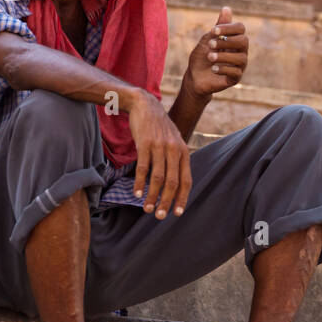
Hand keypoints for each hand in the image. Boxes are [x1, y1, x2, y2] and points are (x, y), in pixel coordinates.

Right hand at [123, 88, 191, 219]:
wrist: (145, 105)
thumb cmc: (158, 128)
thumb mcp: (173, 142)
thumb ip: (176, 160)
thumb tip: (174, 183)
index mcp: (183, 152)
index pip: (186, 180)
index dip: (182, 198)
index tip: (177, 213)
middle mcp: (174, 150)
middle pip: (173, 182)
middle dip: (167, 202)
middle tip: (160, 216)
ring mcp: (160, 147)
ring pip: (157, 178)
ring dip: (152, 196)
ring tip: (147, 209)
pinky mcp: (145, 144)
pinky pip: (142, 168)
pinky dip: (139, 183)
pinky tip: (136, 194)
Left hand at [184, 6, 247, 97]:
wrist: (194, 78)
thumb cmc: (201, 57)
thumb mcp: (207, 40)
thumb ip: (218, 27)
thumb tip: (227, 8)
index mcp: (234, 39)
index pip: (240, 28)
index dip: (228, 27)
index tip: (213, 30)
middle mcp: (240, 51)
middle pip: (244, 41)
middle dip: (226, 41)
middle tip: (210, 44)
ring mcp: (240, 65)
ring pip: (240, 57)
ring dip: (223, 56)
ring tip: (209, 57)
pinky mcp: (236, 78)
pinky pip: (236, 72)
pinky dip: (224, 68)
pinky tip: (213, 69)